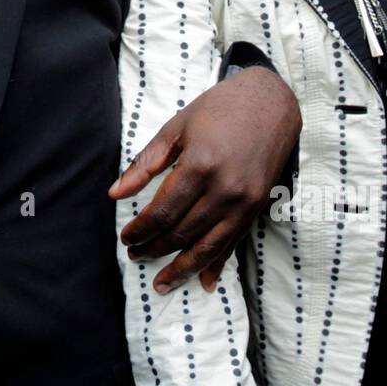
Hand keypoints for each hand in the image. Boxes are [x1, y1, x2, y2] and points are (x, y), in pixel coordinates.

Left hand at [110, 66, 300, 294]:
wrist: (270, 102)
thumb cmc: (219, 109)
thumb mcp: (176, 127)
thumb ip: (145, 163)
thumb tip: (115, 193)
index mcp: (200, 166)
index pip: (163, 212)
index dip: (141, 230)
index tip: (126, 237)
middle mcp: (225, 190)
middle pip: (183, 232)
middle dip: (155, 249)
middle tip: (135, 256)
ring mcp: (245, 202)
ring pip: (208, 247)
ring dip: (182, 268)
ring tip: (161, 283)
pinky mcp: (258, 208)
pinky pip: (233, 243)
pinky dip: (217, 264)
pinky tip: (203, 281)